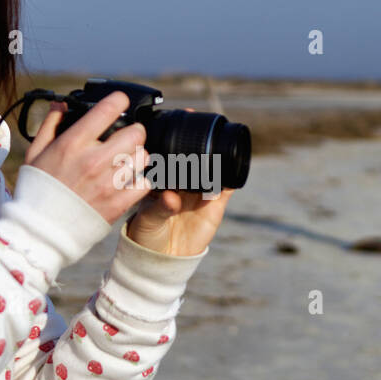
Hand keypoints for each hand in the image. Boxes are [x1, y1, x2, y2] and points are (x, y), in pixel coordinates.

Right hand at [22, 92, 152, 224]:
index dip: (119, 101)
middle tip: (127, 137)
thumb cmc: (36, 190)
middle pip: (135, 133)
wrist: (39, 231)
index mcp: (73, 143)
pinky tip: (129, 182)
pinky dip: (140, 182)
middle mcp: (93, 160)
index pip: (107, 110)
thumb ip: (50, 125)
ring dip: (137, 156)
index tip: (120, 103)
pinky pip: (144, 184)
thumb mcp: (36, 153)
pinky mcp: (117, 204)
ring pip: (143, 157)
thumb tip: (62, 104)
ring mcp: (107, 183)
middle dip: (134, 132)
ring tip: (127, 161)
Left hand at [126, 108, 235, 255]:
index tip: (176, 120)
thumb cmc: (147, 234)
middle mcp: (181, 181)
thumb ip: (160, 208)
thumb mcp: (148, 219)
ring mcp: (200, 191)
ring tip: (218, 141)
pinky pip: (227, 187)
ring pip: (212, 166)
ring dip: (217, 153)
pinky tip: (233, 169)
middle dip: (196, 138)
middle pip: (193, 155)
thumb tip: (172, 198)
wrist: (163, 258)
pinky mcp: (215, 205)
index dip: (173, 136)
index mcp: (161, 178)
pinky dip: (232, 177)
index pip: (169, 153)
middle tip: (197, 120)